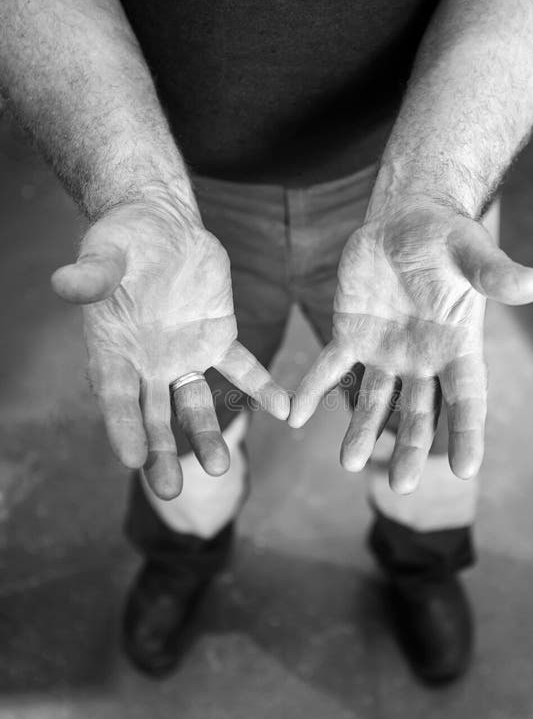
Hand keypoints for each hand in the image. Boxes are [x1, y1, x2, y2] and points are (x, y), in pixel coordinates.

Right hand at [52, 190, 288, 498]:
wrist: (161, 226)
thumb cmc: (123, 240)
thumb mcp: (105, 252)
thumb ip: (93, 274)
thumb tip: (64, 283)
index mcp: (112, 350)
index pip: (116, 397)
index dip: (123, 427)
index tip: (133, 459)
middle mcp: (148, 364)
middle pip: (154, 417)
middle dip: (163, 453)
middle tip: (171, 491)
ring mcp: (185, 355)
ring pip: (197, 404)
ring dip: (209, 433)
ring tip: (221, 466)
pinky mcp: (218, 339)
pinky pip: (242, 369)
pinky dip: (261, 388)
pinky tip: (283, 408)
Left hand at [289, 195, 532, 491]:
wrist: (405, 222)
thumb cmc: (447, 237)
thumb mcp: (472, 252)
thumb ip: (496, 272)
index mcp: (457, 347)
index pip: (468, 398)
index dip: (468, 432)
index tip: (466, 469)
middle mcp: (421, 360)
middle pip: (418, 414)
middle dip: (409, 448)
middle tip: (400, 485)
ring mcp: (384, 352)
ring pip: (373, 401)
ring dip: (360, 431)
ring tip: (348, 462)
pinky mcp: (349, 337)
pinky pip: (328, 370)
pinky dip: (311, 391)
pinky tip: (294, 416)